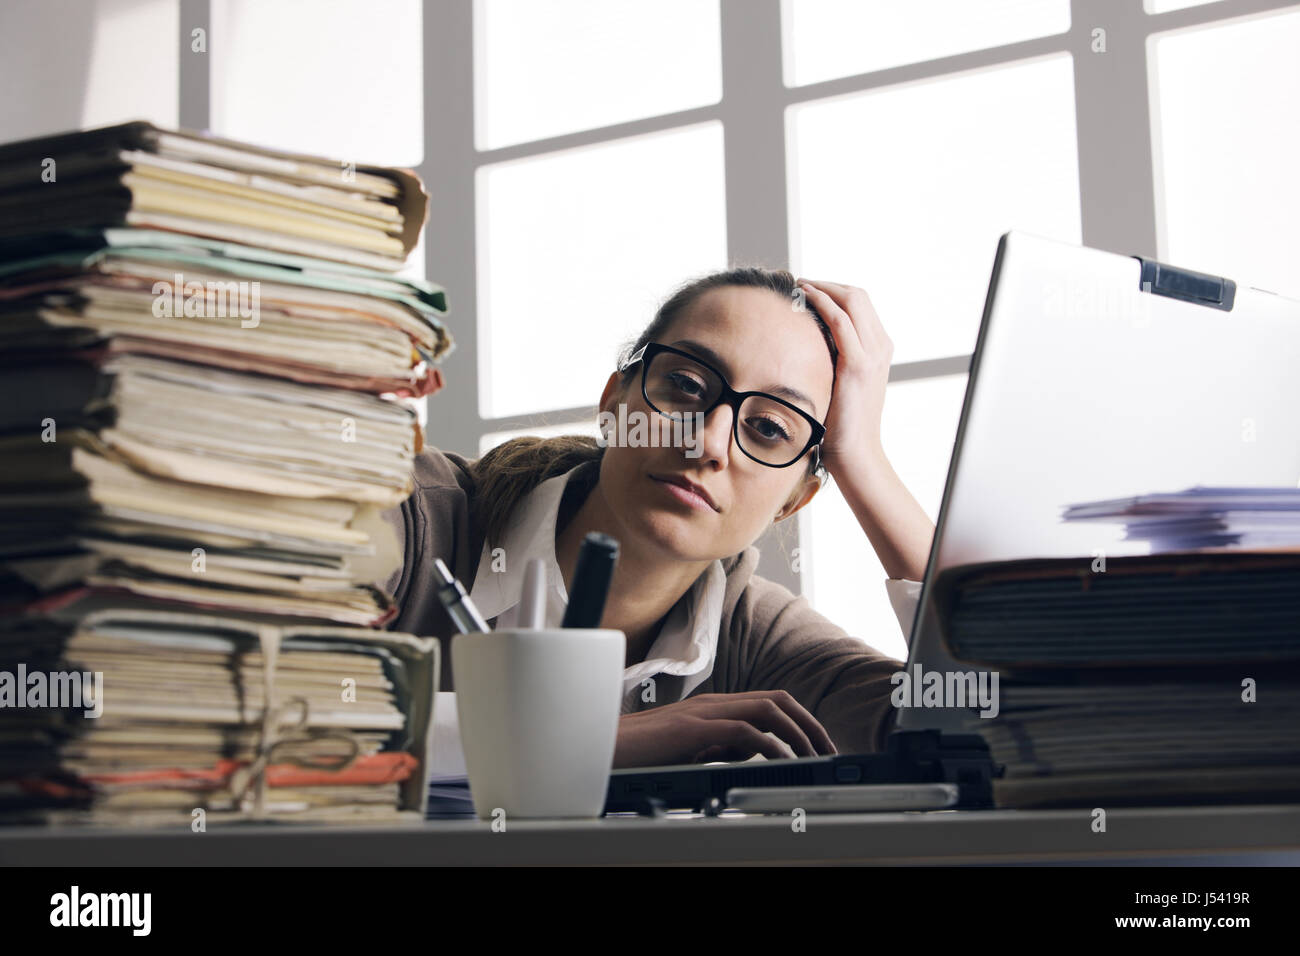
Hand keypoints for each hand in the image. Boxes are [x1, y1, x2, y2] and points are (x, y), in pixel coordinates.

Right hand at [612, 691, 837, 767]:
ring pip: (768, 709)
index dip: (799, 720)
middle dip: (809, 723)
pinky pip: (744, 731)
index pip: (768, 701)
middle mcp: (712, 703)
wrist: (597, 750)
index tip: (817, 744)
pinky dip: (771, 746)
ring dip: (798, 732)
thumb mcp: (688, 750)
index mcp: (711, 706)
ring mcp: (703, 713)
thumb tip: (747, 754)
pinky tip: (782, 761)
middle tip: (828, 751)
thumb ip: (716, 747)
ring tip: (815, 757)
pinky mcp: (693, 730)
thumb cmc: (637, 753)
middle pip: (777, 699)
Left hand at [795, 278, 893, 476]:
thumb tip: (804, 344)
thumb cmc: (841, 423)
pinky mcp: (859, 366)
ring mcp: (873, 355)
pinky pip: (842, 322)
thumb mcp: (840, 383)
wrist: (855, 452)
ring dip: (823, 287)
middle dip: (828, 283)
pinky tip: (804, 299)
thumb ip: (833, 360)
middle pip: (858, 295)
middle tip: (799, 283)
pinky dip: (823, 304)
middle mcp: (881, 346)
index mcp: (879, 349)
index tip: (807, 289)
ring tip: (797, 286)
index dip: (834, 290)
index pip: (861, 303)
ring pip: (853, 300)